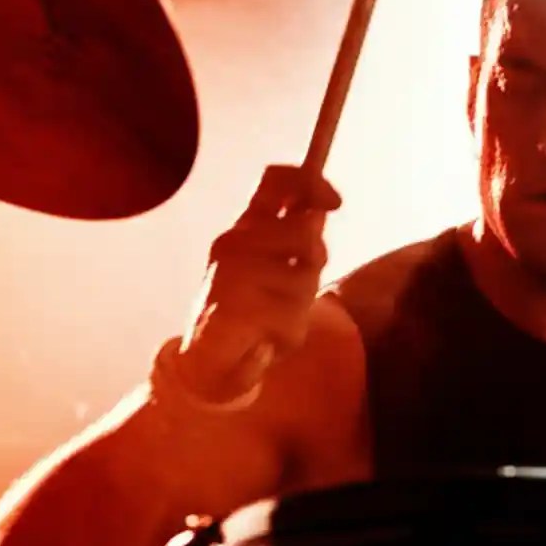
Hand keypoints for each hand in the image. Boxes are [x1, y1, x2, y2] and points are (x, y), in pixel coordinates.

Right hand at [177, 164, 341, 400]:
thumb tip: (321, 205)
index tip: (334, 202)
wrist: (211, 364)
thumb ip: (300, 237)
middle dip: (315, 260)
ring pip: (302, 276)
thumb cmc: (253, 312)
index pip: (275, 181)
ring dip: (301, 303)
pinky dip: (287, 332)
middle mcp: (234, 242)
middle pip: (303, 230)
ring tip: (278, 316)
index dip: (311, 183)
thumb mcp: (284, 269)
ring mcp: (230, 273)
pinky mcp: (231, 308)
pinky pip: (288, 315)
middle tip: (299, 286)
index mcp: (246, 227)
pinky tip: (267, 338)